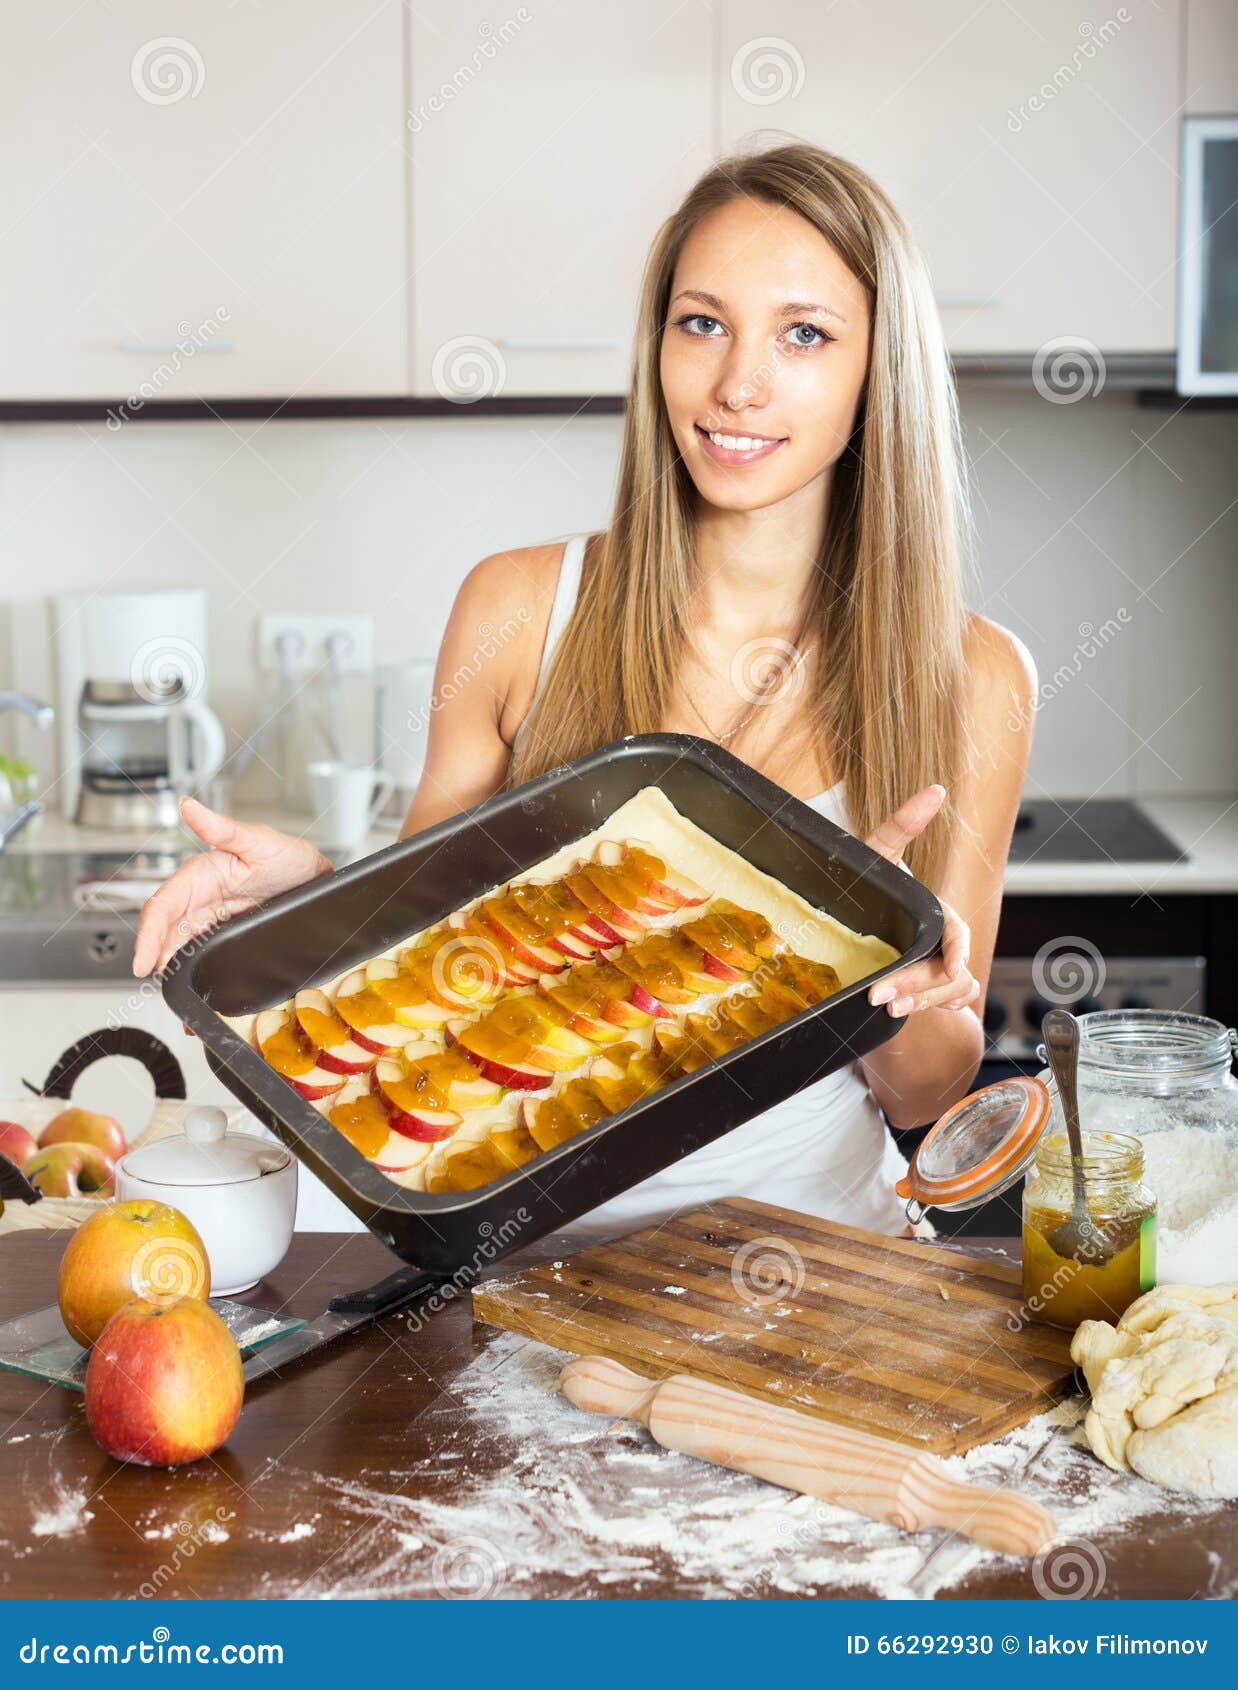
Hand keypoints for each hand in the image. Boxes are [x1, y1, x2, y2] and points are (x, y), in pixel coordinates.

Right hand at [132, 797, 332, 976]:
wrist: (317, 879)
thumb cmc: (289, 856)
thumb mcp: (260, 842)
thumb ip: (223, 828)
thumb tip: (190, 806)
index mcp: (201, 874)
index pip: (163, 906)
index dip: (148, 934)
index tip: (141, 962)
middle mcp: (200, 896)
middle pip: (165, 930)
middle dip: (155, 957)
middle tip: (157, 985)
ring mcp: (210, 916)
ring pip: (178, 943)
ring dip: (169, 965)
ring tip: (171, 992)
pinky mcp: (223, 931)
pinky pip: (198, 949)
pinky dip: (188, 966)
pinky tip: (188, 983)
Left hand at [863, 784, 979, 1019]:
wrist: (847, 933)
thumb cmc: (867, 887)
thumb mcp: (878, 857)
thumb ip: (901, 825)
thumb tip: (936, 788)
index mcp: (935, 912)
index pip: (956, 933)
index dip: (957, 950)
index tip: (949, 966)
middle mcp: (941, 941)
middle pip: (949, 971)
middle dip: (918, 985)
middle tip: (879, 997)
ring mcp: (939, 968)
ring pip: (951, 991)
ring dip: (920, 1000)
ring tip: (885, 1007)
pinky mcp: (930, 990)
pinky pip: (949, 1004)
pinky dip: (930, 1008)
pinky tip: (903, 1010)